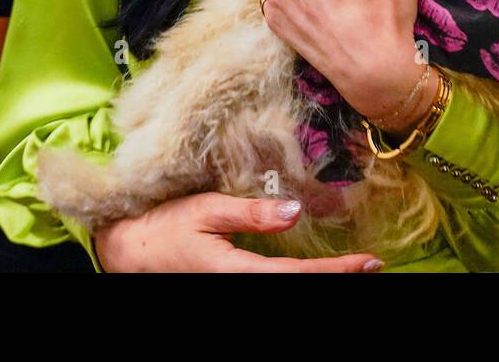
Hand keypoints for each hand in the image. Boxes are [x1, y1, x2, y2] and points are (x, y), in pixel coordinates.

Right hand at [93, 193, 381, 272]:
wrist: (126, 249)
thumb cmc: (162, 226)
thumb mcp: (205, 210)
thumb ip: (250, 213)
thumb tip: (294, 211)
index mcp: (236, 271)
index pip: (297, 275)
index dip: (335, 271)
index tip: (368, 263)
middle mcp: (239, 287)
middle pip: (297, 287)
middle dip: (336, 278)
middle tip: (371, 265)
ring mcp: (235, 288)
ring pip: (285, 288)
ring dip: (318, 278)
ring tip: (351, 268)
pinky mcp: (231, 283)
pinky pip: (272, 284)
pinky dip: (297, 276)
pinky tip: (312, 269)